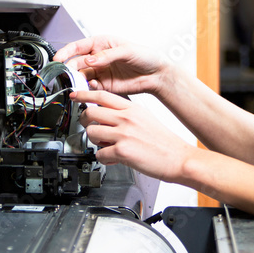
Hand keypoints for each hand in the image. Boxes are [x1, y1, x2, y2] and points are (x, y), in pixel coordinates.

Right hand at [53, 35, 170, 97]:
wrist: (156, 75)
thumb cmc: (145, 56)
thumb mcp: (127, 51)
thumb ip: (107, 55)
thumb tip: (90, 60)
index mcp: (101, 44)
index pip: (78, 46)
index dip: (66, 52)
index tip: (58, 58)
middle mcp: (98, 58)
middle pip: (77, 63)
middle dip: (71, 68)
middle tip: (70, 74)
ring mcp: (100, 72)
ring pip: (81, 76)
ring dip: (78, 80)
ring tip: (80, 82)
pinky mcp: (104, 85)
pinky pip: (91, 87)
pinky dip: (88, 88)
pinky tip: (93, 86)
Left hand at [72, 89, 193, 182]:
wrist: (178, 158)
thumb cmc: (163, 142)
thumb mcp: (145, 119)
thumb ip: (125, 115)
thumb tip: (107, 117)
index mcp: (132, 108)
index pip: (102, 96)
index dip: (85, 94)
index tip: (75, 95)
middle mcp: (126, 119)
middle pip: (91, 112)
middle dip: (85, 121)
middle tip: (90, 127)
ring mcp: (123, 134)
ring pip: (92, 133)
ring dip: (95, 142)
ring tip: (106, 146)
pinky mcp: (122, 151)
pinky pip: (99, 153)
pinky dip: (104, 158)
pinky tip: (113, 158)